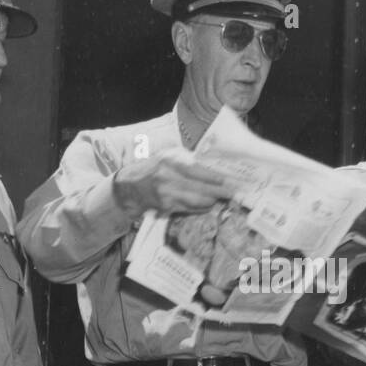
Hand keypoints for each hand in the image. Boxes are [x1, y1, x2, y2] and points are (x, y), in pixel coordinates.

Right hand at [112, 149, 231, 216]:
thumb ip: (187, 159)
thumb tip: (212, 165)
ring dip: (212, 201)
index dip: (216, 178)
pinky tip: (209, 205)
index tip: (229, 181)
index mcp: (170, 161)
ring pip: (197, 201)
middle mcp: (168, 178)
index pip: (199, 171)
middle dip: (220, 192)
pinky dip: (201, 207)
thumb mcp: (168, 156)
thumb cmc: (153, 167)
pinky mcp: (166, 207)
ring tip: (224, 199)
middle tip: (235, 193)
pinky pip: (189, 208)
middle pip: (201, 188)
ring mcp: (167, 195)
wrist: (130, 186)